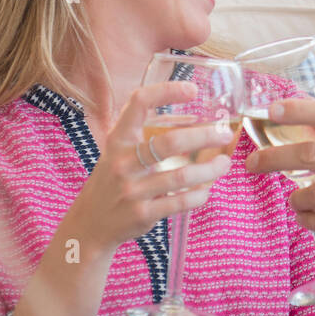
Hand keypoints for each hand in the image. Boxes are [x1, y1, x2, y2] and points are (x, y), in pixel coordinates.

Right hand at [59, 81, 232, 259]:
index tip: (193, 90)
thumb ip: (140, 133)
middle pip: (170, 142)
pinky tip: (206, 190)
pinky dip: (199, 195)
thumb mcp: (116, 152)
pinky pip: (180, 203)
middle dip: (204, 136)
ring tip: (224, 163)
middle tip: (224, 134)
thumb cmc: (112, 181)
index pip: (139, 103)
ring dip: (210, 169)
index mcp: (118, 140)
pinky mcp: (143, 214)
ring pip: (182, 176)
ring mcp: (132, 190)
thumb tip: (186, 112)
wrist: (90, 225)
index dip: (166, 91)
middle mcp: (122, 162)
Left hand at [243, 98, 314, 278]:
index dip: (298, 109)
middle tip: (251, 163)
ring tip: (295, 199)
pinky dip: (307, 219)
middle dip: (273, 158)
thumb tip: (312, 125)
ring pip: (313, 193)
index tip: (270, 111)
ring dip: (295, 197)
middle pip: (311, 154)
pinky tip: (307, 216)